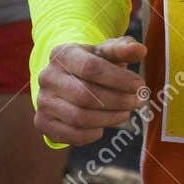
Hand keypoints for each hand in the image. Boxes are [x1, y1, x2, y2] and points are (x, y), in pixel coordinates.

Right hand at [33, 37, 148, 145]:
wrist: (67, 80)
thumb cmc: (93, 65)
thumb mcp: (107, 52)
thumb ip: (124, 49)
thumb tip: (140, 50)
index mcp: (62, 54)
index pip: (91, 67)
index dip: (119, 79)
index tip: (139, 85)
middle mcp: (47, 77)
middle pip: (85, 95)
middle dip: (118, 100)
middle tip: (138, 101)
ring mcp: (43, 101)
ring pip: (79, 117)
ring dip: (109, 118)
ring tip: (125, 112)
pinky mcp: (43, 122)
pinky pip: (72, 134)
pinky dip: (93, 133)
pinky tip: (104, 125)